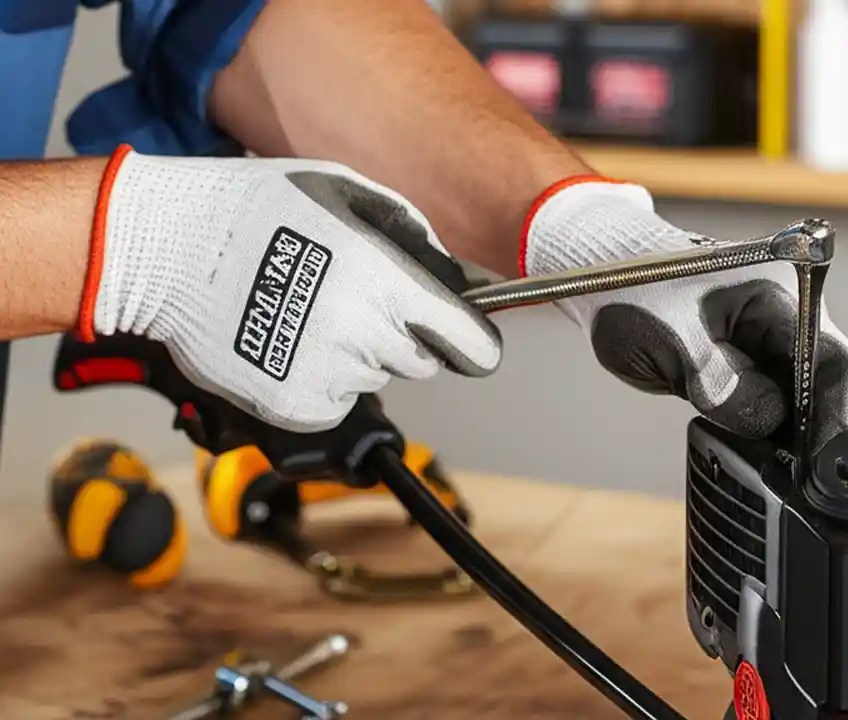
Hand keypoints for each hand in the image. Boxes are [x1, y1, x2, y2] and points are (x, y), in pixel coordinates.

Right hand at [79, 146, 500, 431]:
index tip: (474, 348)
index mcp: (384, 281)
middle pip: (418, 359)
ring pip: (373, 378)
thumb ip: (409, 233)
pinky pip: (335, 402)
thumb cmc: (254, 210)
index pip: (465, 340)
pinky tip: (287, 342)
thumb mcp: (344, 193)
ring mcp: (328, 374)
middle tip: (351, 302)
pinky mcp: (295, 404)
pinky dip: (321, 382)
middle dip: (400, 336)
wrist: (168, 250)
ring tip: (305, 313)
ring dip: (355, 355)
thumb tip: (453, 277)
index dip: (474, 345)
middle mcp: (362, 333)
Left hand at [520, 178, 847, 449]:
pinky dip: (764, 430)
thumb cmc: (629, 283)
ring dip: (788, 435)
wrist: (600, 272)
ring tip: (768, 465)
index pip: (835, 360)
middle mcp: (787, 317)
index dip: (840, 415)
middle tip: (800, 479)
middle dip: (817, 433)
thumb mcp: (669, 338)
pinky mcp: (751, 363)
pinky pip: (772, 403)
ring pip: (801, 401)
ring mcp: (770, 342)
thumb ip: (719, 382)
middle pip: (828, 385)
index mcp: (780, 293)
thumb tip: (767, 420)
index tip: (827, 463)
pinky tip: (749, 447)